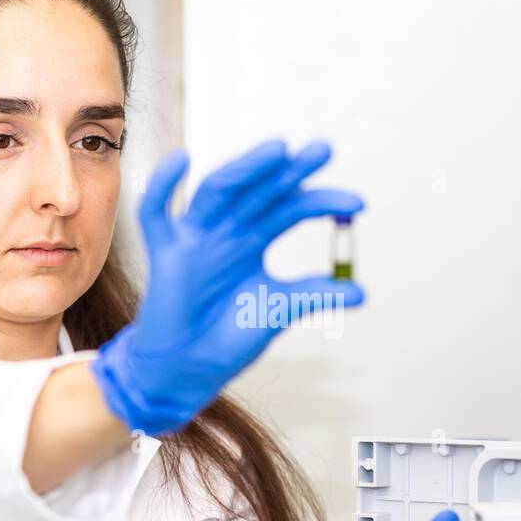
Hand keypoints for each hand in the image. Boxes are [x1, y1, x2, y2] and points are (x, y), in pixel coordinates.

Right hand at [91, 139, 363, 435]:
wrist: (189, 370)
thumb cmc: (228, 337)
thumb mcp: (278, 311)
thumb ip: (313, 296)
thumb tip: (363, 293)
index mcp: (254, 239)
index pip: (291, 207)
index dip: (323, 202)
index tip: (359, 205)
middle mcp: (227, 230)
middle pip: (259, 189)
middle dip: (290, 170)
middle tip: (324, 150)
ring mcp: (196, 237)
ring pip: (218, 191)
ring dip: (246, 169)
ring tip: (278, 150)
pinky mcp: (166, 253)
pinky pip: (157, 215)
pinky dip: (164, 187)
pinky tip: (182, 161)